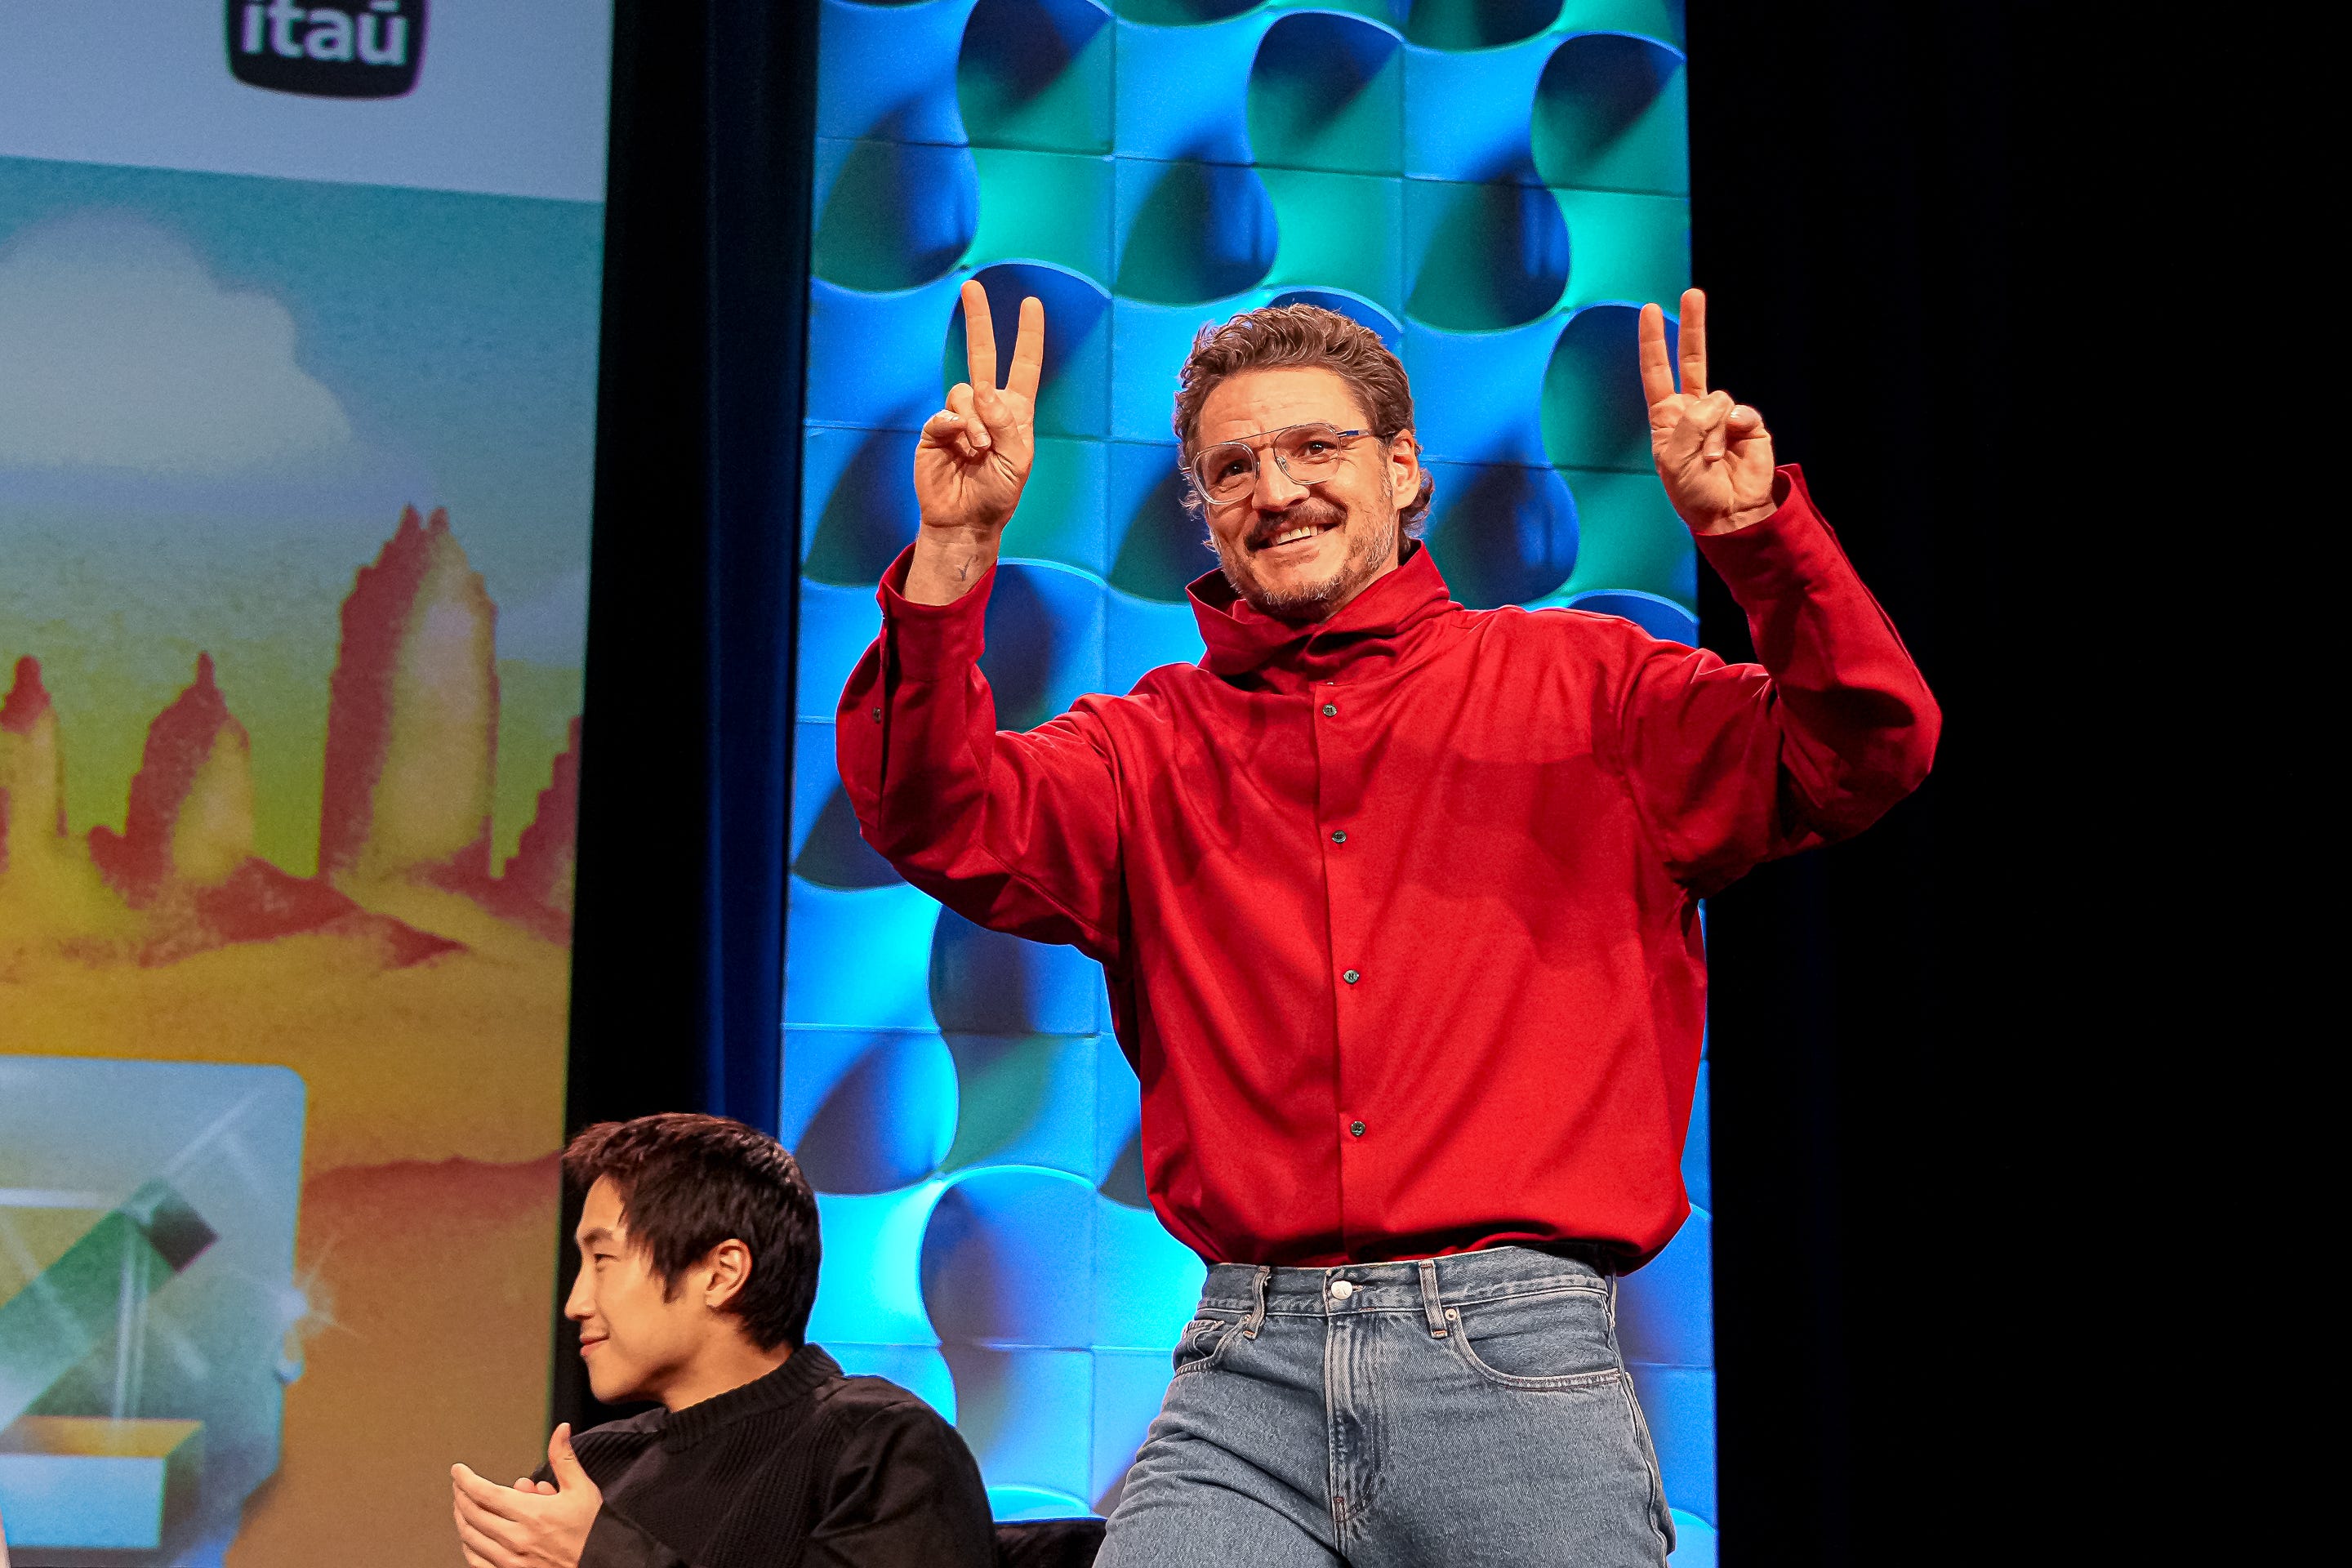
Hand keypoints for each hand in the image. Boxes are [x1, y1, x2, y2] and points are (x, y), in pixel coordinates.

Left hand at [451, 1424, 600, 1567]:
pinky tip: (470, 1536)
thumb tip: (560, 1431)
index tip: (458, 1470)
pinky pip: (476, 1561)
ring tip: (461, 1505)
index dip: (466, 1480)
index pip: (485, 1494)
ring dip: (461, 1519)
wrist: (601, 1564)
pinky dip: (468, 1546)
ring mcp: (511, 1561)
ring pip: (470, 1538)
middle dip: (460, 1495)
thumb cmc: (593, 1531)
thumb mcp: (582, 1490)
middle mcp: (517, 1539)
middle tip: (458, 1484)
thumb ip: (565, 1459)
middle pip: (472, 1514)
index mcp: (533, 1514)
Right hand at [914, 280, 1044, 538]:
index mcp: (1014, 412)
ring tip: (980, 450)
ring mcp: (959, 416)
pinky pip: (944, 414)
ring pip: (965, 392)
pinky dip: (956, 427)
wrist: (966, 520)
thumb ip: (1007, 424)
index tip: (1030, 304)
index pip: (1024, 366)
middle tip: (972, 287)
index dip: (1028, 336)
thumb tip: (984, 392)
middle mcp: (987, 407)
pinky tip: (962, 446)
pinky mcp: (936, 429)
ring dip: (976, 420)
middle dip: (978, 321)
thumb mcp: (1018, 460)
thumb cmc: (999, 492)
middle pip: (983, 356)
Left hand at [1638, 288, 1777, 535]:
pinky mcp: (1749, 425)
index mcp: (1668, 418)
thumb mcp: (1674, 460)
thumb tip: (1717, 403)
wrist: (1729, 515)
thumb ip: (1691, 424)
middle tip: (1692, 294)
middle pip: (1692, 360)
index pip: (1657, 373)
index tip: (1649, 310)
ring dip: (1712, 433)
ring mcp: (1722, 416)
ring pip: (1717, 399)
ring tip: (1712, 460)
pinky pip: (1741, 413)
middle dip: (1692, 326)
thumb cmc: (1694, 493)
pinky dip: (1735, 432)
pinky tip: (1732, 453)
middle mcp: (1694, 411)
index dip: (1653, 342)